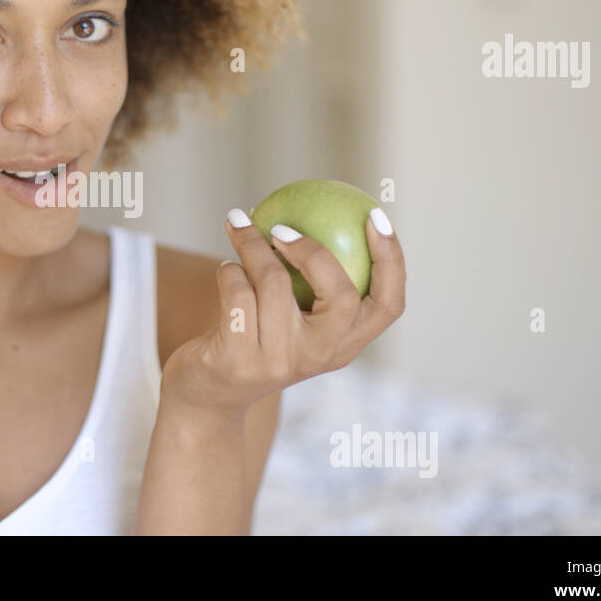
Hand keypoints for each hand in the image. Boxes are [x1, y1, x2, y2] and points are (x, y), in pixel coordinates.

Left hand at [160, 206, 406, 414]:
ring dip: (252, 248)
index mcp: (344, 345)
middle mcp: (320, 356)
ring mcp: (280, 362)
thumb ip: (311, 284)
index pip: (389, 306)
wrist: (208, 395)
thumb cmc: (255, 340)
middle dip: (314, 252)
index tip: (376, 216)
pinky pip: (237, 294)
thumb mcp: (293, 322)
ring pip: (274, 284)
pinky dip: (229, 272)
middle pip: (343, 297)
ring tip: (240, 232)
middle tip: (282, 228)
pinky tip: (227, 267)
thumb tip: (320, 206)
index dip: (392, 260)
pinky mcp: (239, 360)